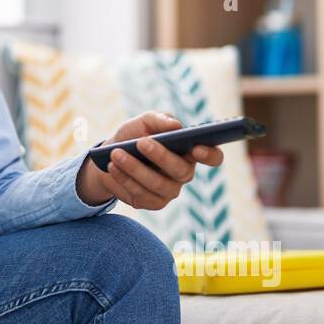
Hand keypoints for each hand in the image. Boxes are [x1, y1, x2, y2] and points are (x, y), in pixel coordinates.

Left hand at [75, 111, 224, 209]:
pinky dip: (124, 180)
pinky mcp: (153, 203)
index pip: (213, 156)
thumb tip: (175, 125)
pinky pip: (140, 196)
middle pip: (181, 171)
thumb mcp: (144, 122)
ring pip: (157, 184)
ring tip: (115, 154)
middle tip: (140, 142)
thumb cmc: (135, 135)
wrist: (110, 154)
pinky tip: (112, 169)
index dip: (210, 154)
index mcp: (189, 151)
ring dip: (134, 168)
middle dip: (160, 156)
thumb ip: (159, 120)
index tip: (196, 147)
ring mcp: (170, 190)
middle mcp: (184, 173)